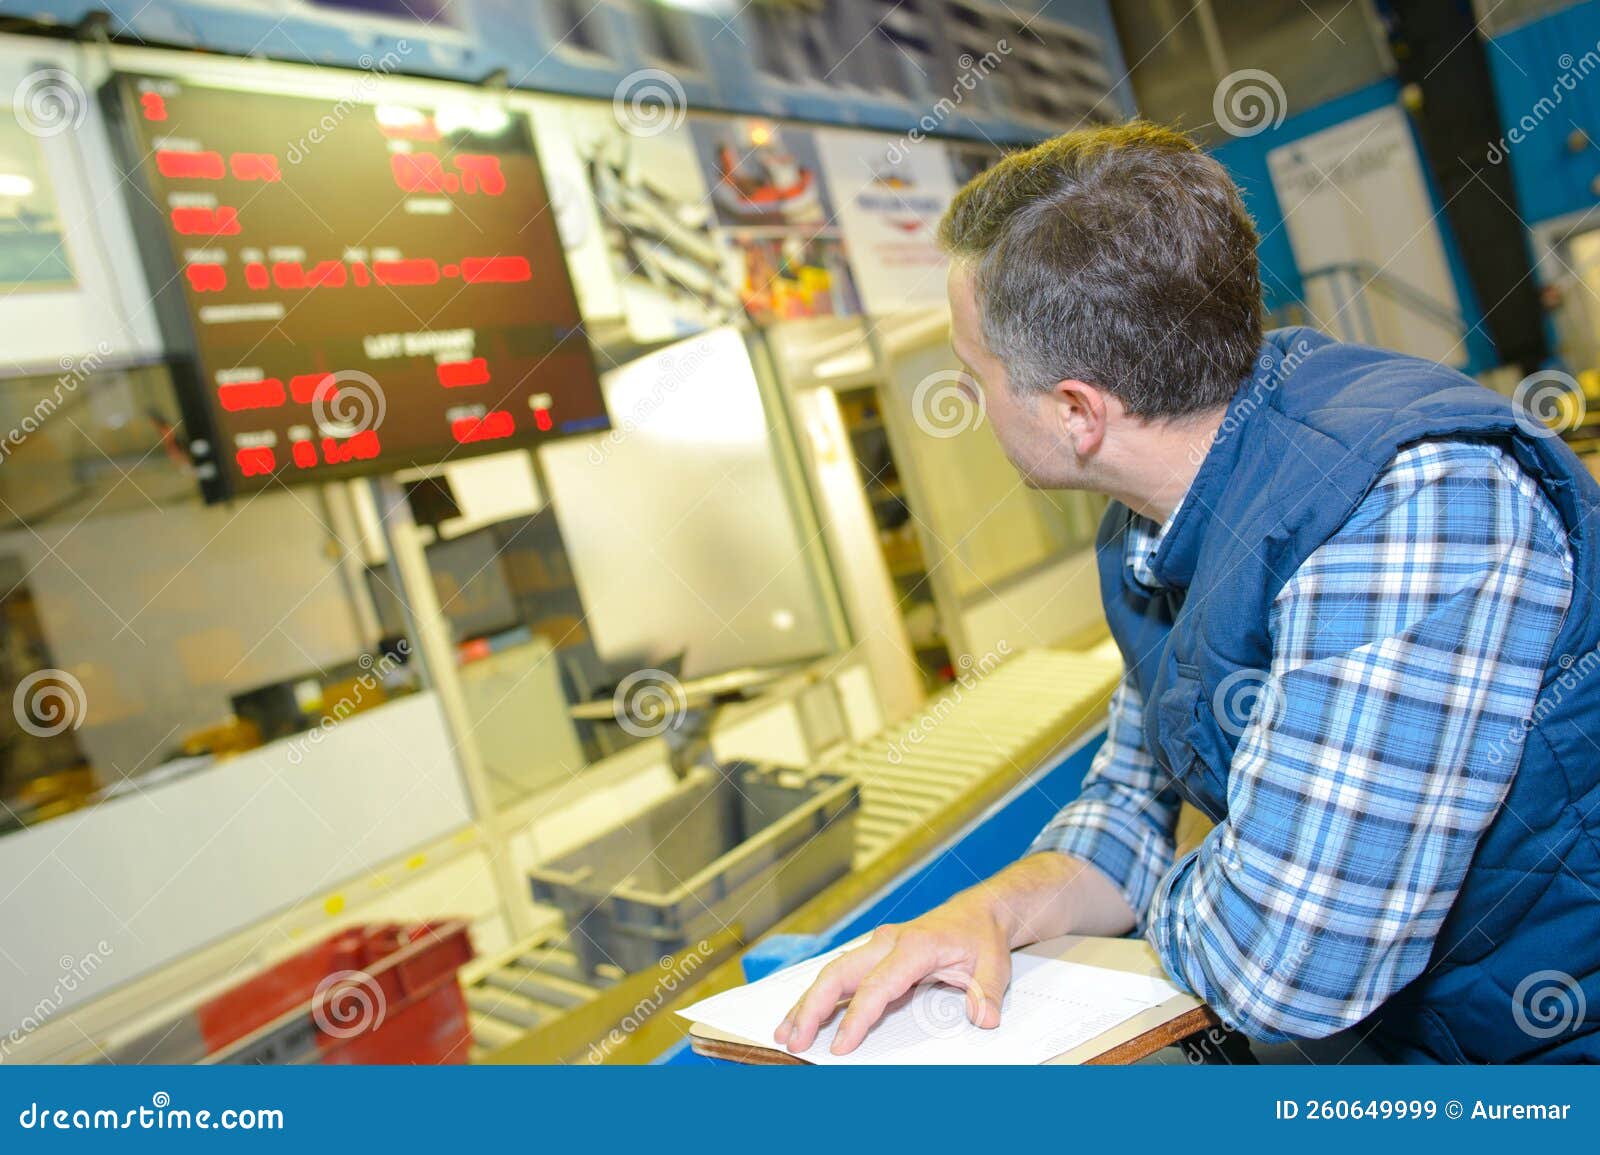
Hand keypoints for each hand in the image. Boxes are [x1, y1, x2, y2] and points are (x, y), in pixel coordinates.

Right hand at [772, 890, 1012, 1055]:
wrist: (978, 912)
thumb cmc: (980, 938)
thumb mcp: (994, 964)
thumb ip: (986, 992)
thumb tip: (983, 1018)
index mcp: (913, 945)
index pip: (876, 985)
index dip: (855, 1017)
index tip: (840, 1045)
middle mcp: (887, 942)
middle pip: (838, 974)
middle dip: (812, 1007)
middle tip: (794, 1040)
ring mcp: (877, 946)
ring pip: (832, 973)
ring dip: (806, 1002)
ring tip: (785, 1032)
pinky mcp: (874, 955)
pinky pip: (840, 975)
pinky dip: (818, 996)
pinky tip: (803, 1016)